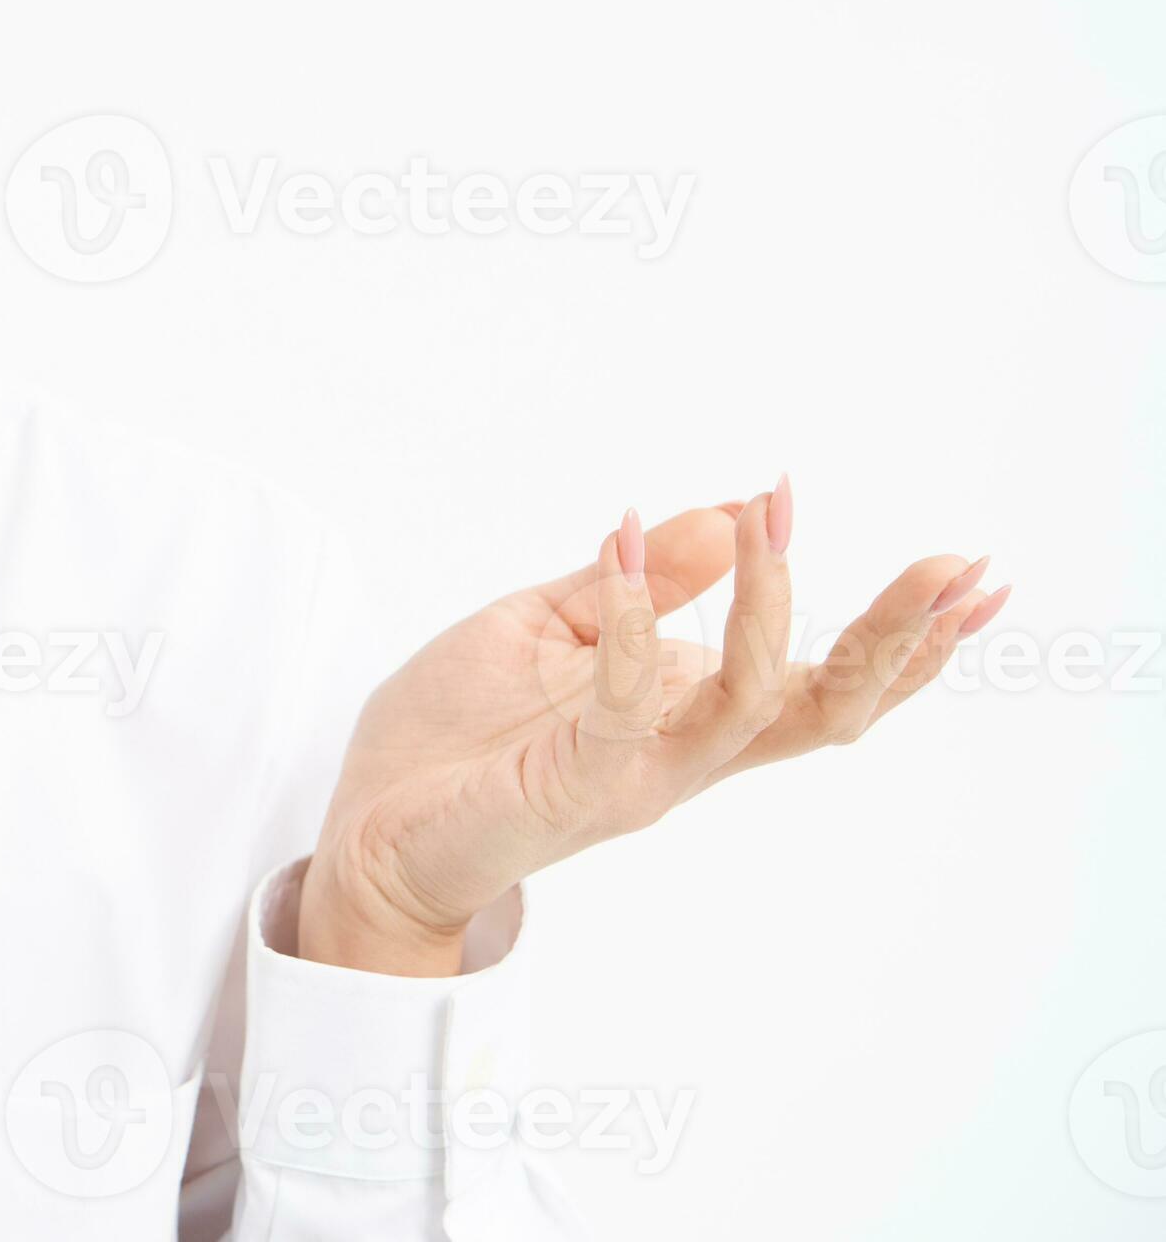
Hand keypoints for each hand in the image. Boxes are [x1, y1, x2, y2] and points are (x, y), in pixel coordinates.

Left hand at [298, 478, 1009, 975]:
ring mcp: (636, 773)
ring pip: (751, 703)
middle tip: (957, 567)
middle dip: (896, 639)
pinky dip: (637, 622)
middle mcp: (681, 751)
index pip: (819, 684)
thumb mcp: (547, 629)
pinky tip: (629, 547)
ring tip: (771, 515)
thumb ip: (638, 584)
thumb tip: (725, 512)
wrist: (367, 829)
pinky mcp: (574, 784)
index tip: (974, 578)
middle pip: (827, 708)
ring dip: (771, 606)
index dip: (900, 640)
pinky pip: (626, 703)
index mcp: (684, 716)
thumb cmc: (455, 738)